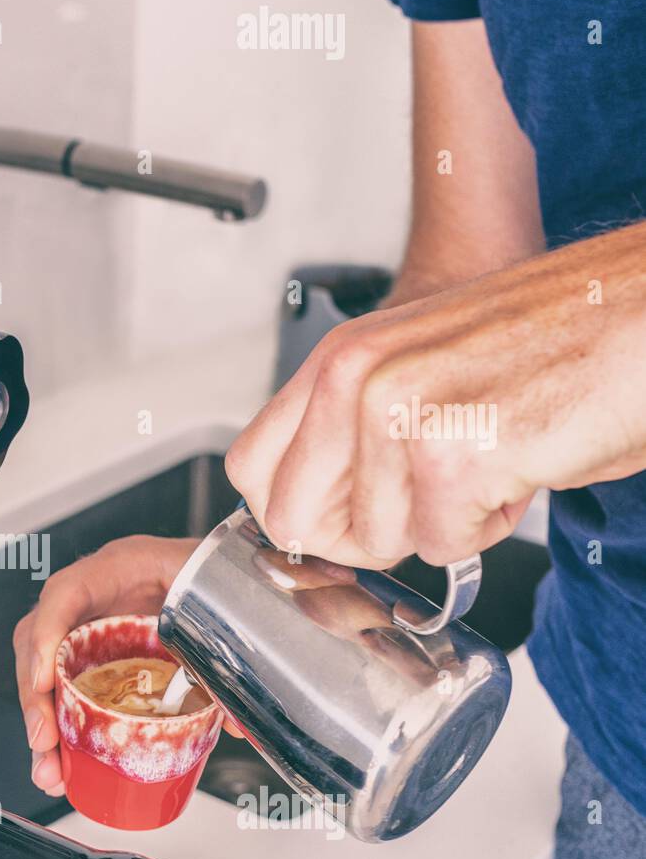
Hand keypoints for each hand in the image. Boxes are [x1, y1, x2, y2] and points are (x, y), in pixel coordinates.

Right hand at [13, 535, 239, 796]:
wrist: (222, 576)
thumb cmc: (214, 573)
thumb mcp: (217, 596)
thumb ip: (223, 648)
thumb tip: (235, 720)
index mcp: (122, 567)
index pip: (67, 592)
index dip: (46, 633)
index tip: (43, 680)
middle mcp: (94, 596)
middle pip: (39, 639)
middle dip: (35, 696)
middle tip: (44, 741)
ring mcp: (88, 625)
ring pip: (43, 670)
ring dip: (42, 722)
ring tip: (50, 771)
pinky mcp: (93, 655)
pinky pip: (63, 688)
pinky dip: (60, 727)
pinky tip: (64, 764)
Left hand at [226, 221, 645, 567]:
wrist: (643, 313)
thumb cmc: (550, 341)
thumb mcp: (419, 369)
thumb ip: (352, 430)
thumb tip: (312, 512)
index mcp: (338, 358)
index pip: (251, 470)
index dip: (293, 514)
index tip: (336, 520)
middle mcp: (353, 379)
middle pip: (296, 523)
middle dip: (363, 533)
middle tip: (423, 495)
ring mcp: (397, 415)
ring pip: (382, 541)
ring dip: (444, 520)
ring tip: (491, 456)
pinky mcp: (451, 456)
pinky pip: (445, 545)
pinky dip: (489, 524)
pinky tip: (519, 464)